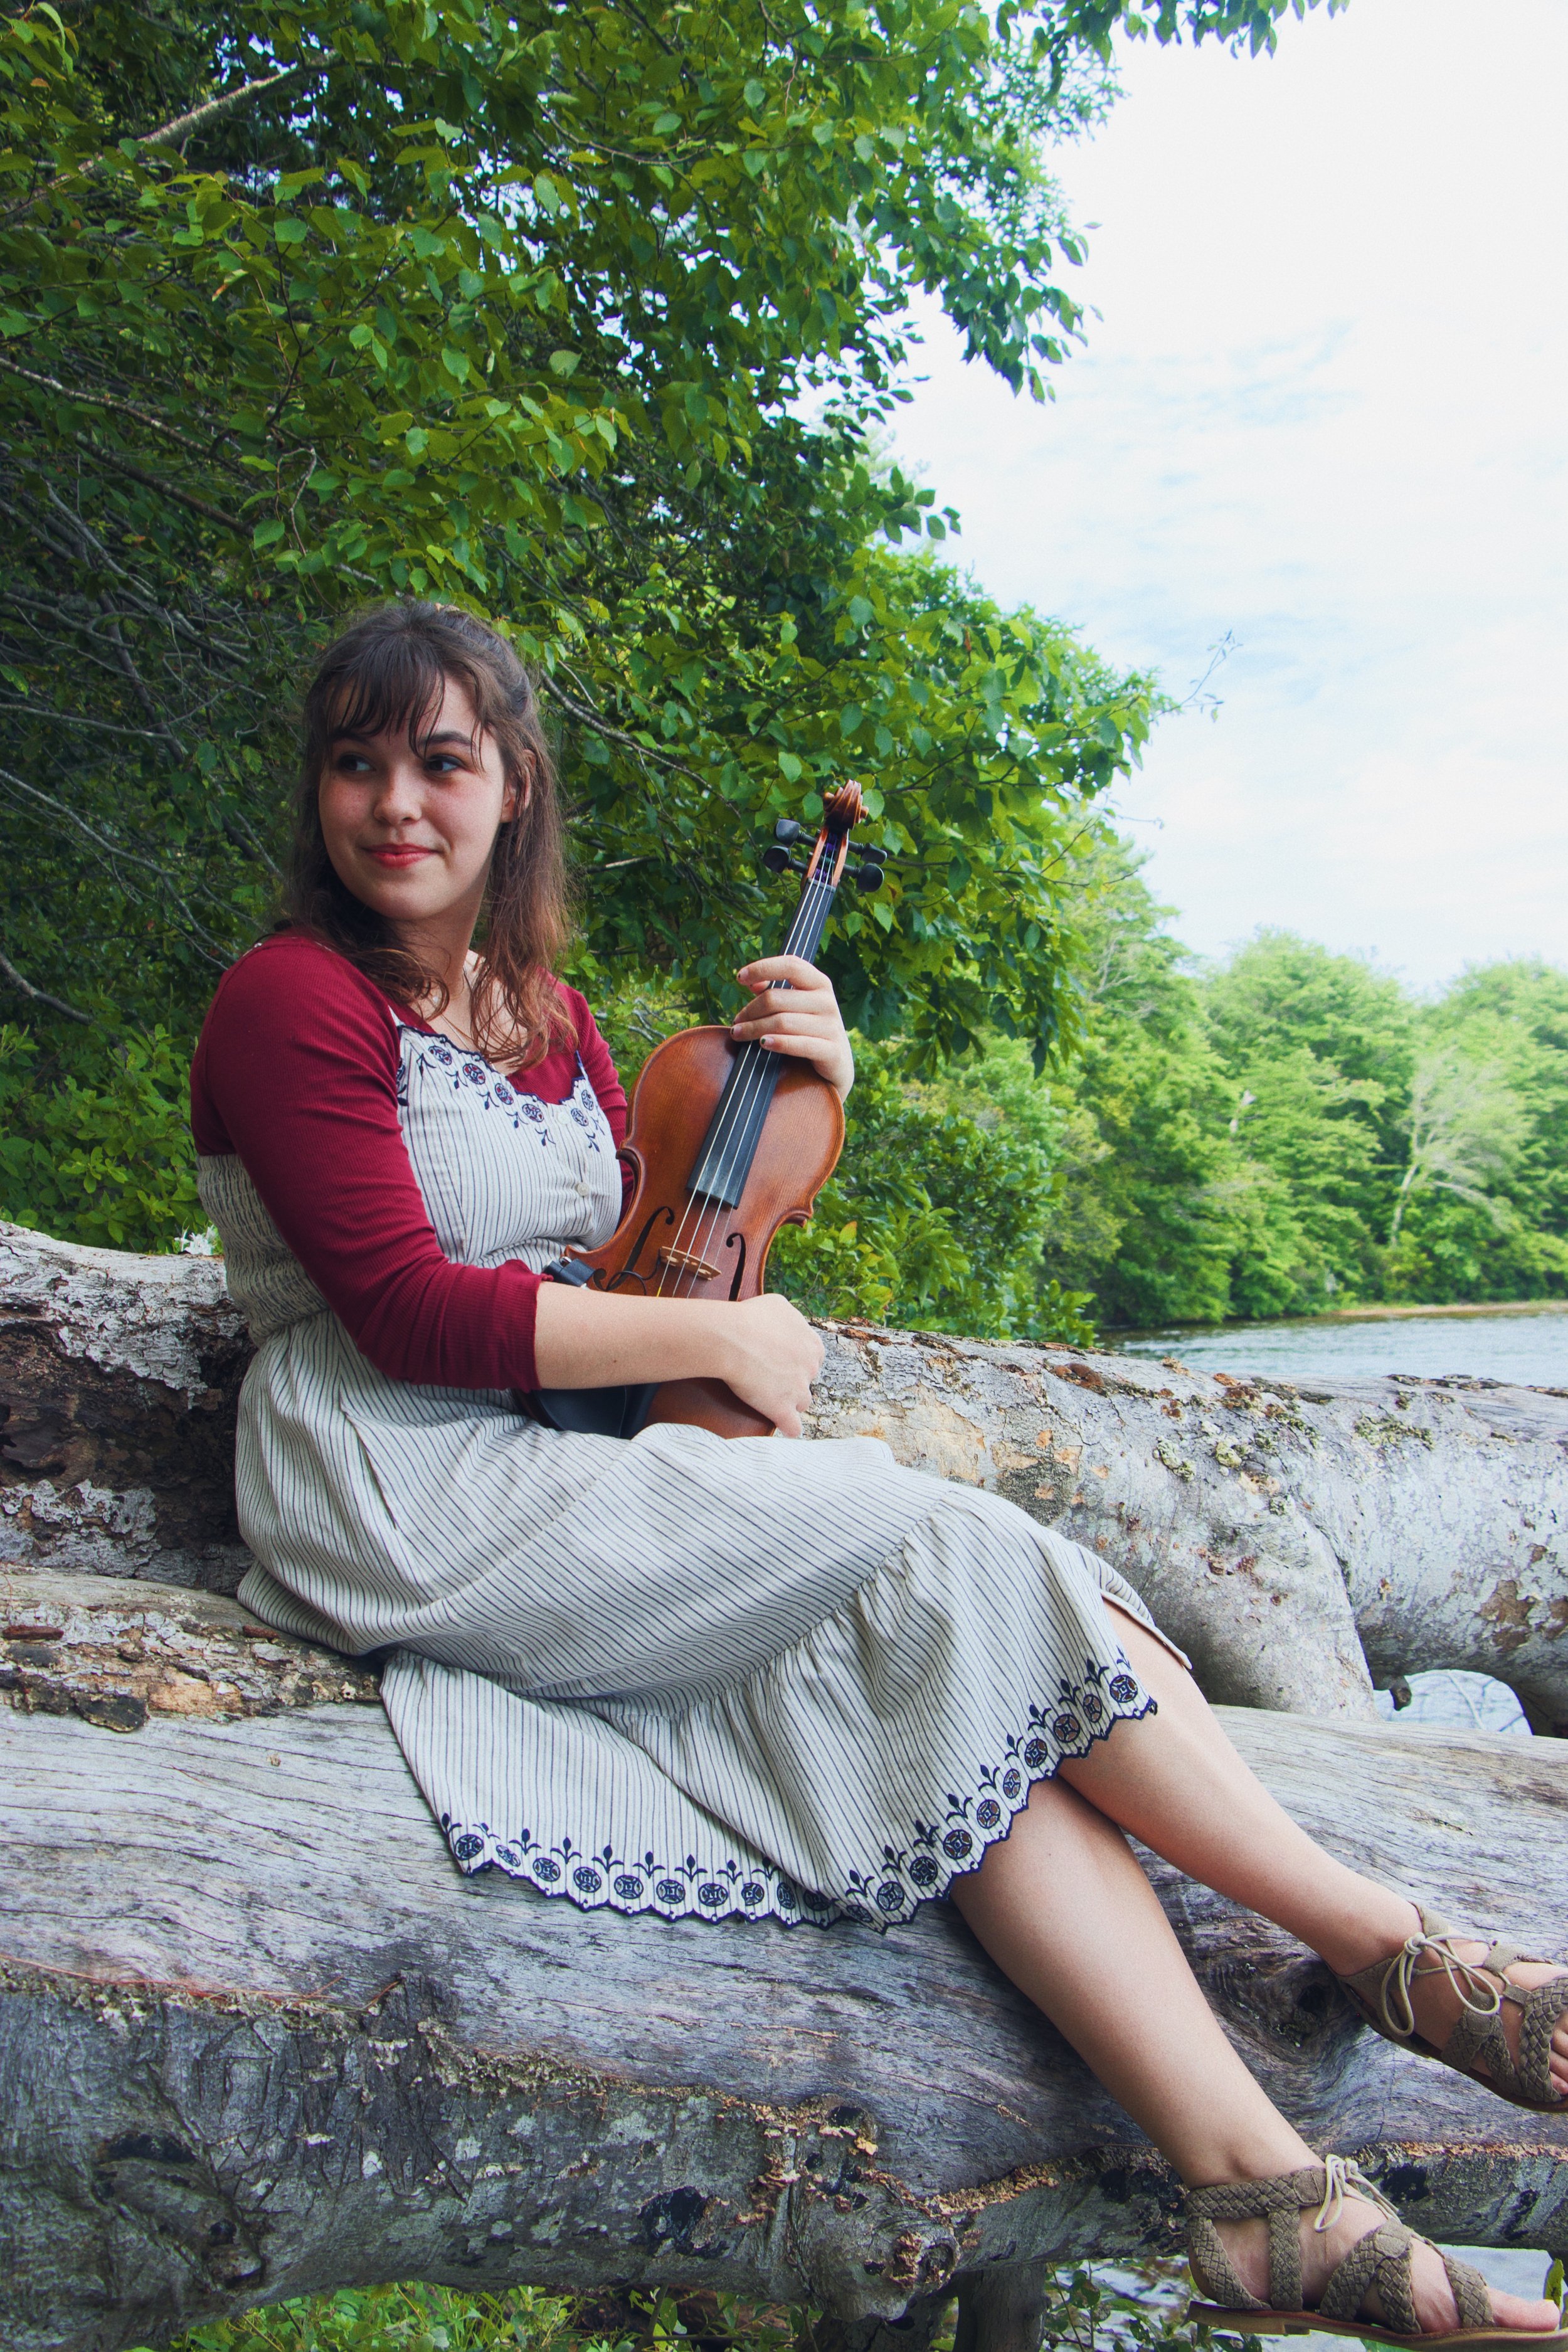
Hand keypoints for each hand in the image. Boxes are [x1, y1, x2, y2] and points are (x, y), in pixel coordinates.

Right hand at [717, 1293, 824, 1437]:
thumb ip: (790, 1318)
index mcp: (812, 1344)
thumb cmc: (750, 1317)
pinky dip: (789, 1428)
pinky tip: (785, 1429)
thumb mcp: (778, 1305)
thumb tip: (787, 1322)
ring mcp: (798, 1391)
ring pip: (802, 1402)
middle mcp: (810, 1368)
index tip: (782, 1360)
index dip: (796, 1360)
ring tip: (773, 1401)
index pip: (813, 1357)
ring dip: (791, 1402)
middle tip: (772, 1376)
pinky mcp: (782, 1409)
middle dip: (793, 1380)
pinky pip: (793, 1427)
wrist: (732, 1338)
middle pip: (807, 1380)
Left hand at [731, 955, 853, 1096]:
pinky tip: (763, 1043)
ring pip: (782, 1022)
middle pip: (776, 998)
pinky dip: (779, 1043)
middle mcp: (827, 1001)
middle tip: (736, 1023)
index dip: (762, 968)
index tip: (739, 978)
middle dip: (750, 1010)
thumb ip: (778, 993)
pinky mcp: (832, 1051)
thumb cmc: (809, 1031)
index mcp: (819, 984)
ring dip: (754, 1029)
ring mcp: (831, 1026)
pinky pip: (800, 1044)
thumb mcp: (797, 1007)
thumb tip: (754, 984)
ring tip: (739, 1034)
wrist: (837, 1065)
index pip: (790, 965)